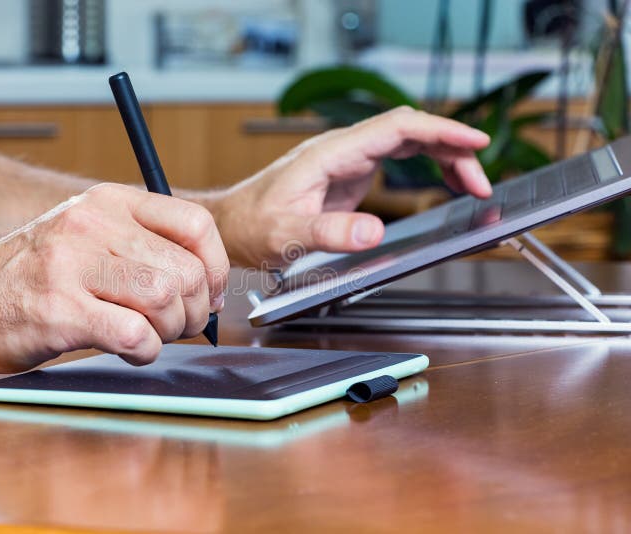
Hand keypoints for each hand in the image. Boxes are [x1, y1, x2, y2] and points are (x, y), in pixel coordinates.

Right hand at [0, 184, 228, 372]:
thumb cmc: (30, 273)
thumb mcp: (87, 235)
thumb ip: (142, 245)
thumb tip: (210, 280)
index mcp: (108, 202)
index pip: (196, 224)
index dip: (216, 266)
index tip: (209, 292)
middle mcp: (91, 225)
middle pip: (186, 271)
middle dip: (195, 310)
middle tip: (178, 325)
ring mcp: (72, 266)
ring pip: (165, 299)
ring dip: (170, 331)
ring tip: (150, 336)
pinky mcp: (57, 311)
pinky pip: (135, 334)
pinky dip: (145, 351)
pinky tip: (128, 349)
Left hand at [212, 107, 491, 266]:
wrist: (232, 225)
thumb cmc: (252, 226)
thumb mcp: (287, 235)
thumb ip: (329, 233)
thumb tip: (375, 233)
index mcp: (331, 153)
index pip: (397, 127)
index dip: (440, 130)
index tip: (475, 143)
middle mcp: (341, 149)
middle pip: (410, 130)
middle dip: (452, 148)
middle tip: (482, 182)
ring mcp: (346, 160)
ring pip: (406, 141)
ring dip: (443, 157)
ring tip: (472, 185)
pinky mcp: (348, 175)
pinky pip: (396, 158)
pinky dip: (426, 166)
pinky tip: (442, 181)